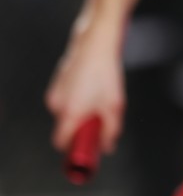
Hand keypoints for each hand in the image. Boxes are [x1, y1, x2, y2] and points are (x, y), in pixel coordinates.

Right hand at [44, 28, 123, 156]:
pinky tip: (93, 88)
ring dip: (82, 113)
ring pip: (67, 113)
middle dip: (82, 128)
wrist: (95, 45)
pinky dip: (79, 100)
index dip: (72, 149)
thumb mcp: (115, 107)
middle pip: (66, 128)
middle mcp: (56, 105)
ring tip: (100, 99)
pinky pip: (67, 100)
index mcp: (68, 114)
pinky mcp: (57, 83)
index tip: (85, 150)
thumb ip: (111, 131)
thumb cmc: (105, 75)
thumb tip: (107, 147)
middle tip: (101, 121)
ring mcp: (55, 93)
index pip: (61, 142)